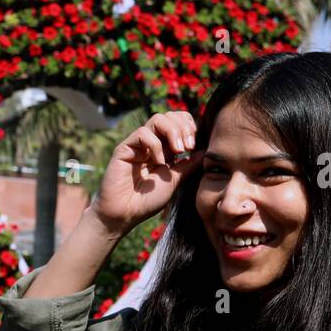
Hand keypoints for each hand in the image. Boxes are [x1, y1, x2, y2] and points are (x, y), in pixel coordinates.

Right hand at [93, 111, 202, 236]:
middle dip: (184, 127)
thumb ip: (188, 165)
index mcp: (165, 149)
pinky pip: (142, 133)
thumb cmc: (147, 201)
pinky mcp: (125, 148)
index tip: (195, 146)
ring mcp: (138, 144)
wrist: (124, 214)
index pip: (179, 122)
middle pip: (170, 116)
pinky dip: (155, 145)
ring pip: (157, 119)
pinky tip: (159, 162)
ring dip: (173, 131)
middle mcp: (151, 143)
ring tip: (178, 150)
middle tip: (188, 147)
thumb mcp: (175, 181)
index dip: (190, 127)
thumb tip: (206, 150)